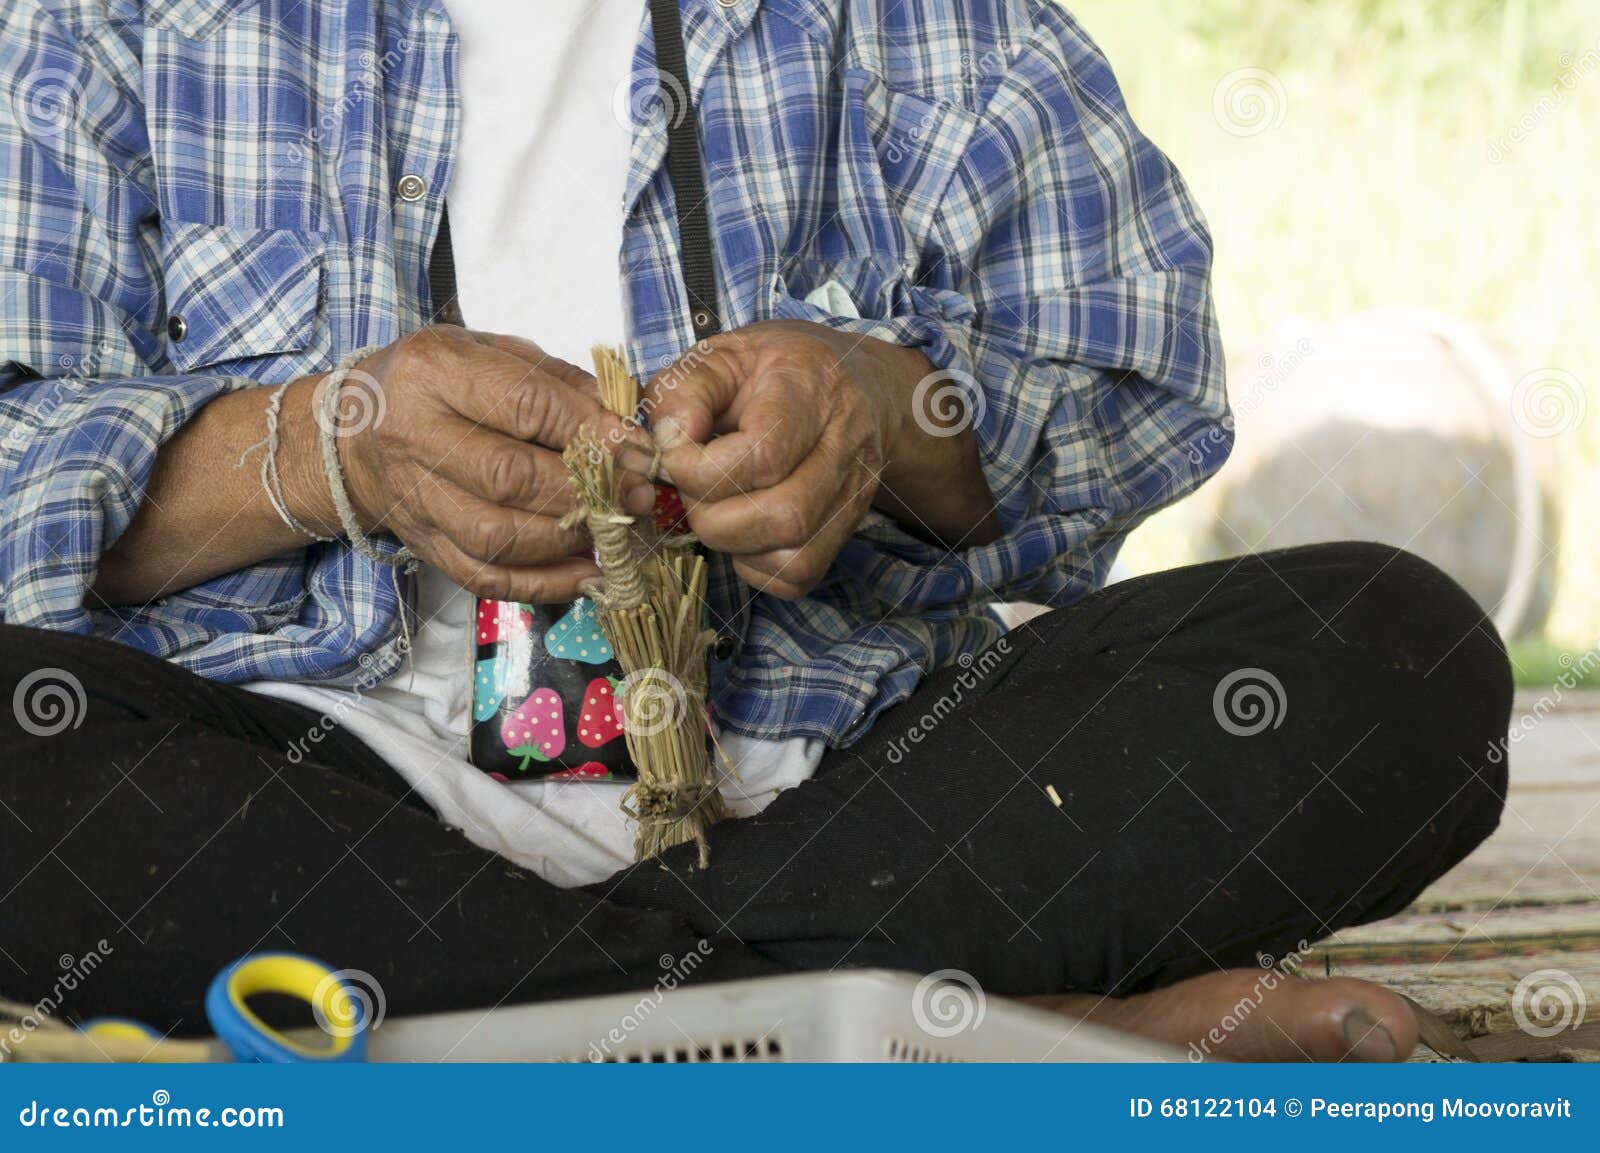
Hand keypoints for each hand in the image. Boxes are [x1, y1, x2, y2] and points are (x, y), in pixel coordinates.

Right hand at [331, 326, 654, 602]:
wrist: (353, 432)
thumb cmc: (439, 384)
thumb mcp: (492, 352)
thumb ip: (559, 381)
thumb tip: (626, 423)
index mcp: (434, 372)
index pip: (523, 404)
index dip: (590, 430)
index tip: (636, 446)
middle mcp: (414, 436)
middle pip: (510, 477)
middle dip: (587, 490)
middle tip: (636, 494)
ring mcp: (414, 499)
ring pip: (497, 537)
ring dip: (568, 538)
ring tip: (613, 527)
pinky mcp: (423, 545)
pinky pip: (485, 578)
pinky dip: (543, 584)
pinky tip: (587, 573)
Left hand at [624, 321, 889, 599]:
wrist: (852, 382)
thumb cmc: (776, 369)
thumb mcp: (721, 355)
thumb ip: (684, 389)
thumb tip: (671, 438)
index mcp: (811, 391)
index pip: (765, 456)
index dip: (701, 470)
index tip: (673, 455)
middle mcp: (844, 447)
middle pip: (784, 517)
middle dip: (714, 517)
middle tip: (690, 489)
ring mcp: (853, 495)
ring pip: (794, 558)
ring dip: (734, 546)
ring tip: (716, 508)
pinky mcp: (847, 530)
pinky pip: (798, 575)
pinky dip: (756, 566)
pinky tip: (742, 529)